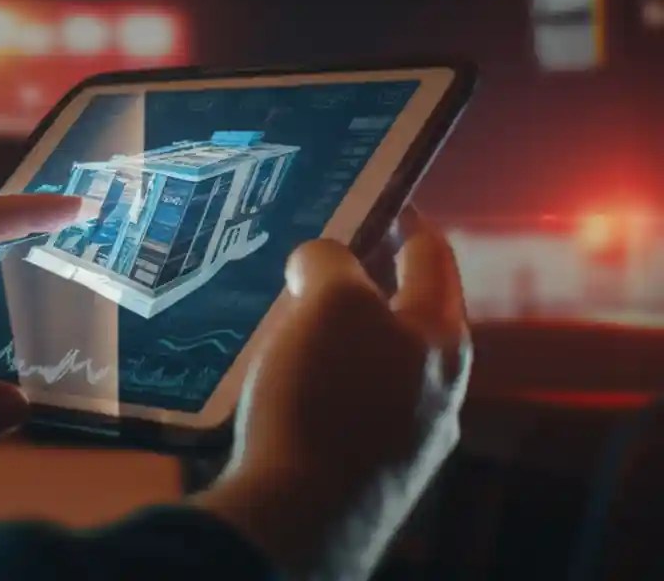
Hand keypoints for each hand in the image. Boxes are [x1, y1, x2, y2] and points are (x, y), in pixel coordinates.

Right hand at [192, 209, 471, 579]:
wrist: (299, 520)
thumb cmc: (324, 400)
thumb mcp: (329, 301)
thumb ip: (329, 263)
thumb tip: (320, 266)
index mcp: (440, 339)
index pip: (432, 258)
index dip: (407, 220)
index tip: (383, 202)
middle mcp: (438, 391)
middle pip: (406, 317)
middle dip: (364, 287)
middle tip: (315, 264)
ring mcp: (407, 439)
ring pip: (375, 369)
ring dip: (337, 342)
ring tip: (286, 325)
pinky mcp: (369, 475)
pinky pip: (348, 413)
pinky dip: (321, 390)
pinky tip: (282, 392)